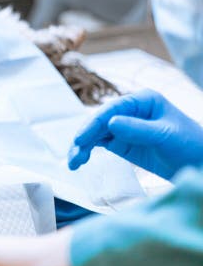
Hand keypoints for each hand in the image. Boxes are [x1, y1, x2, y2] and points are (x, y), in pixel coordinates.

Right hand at [68, 89, 202, 179]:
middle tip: (75, 157)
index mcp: (142, 101)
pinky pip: (99, 144)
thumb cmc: (190, 145)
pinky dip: (88, 151)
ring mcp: (124, 127)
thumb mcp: (165, 135)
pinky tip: (80, 161)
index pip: (112, 109)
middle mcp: (130, 111)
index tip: (81, 139)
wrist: (200, 164)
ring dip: (82, 147)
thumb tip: (109, 122)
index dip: (93, 123)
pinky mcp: (121, 143)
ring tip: (74, 164)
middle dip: (84, 138)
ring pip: (95, 134)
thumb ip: (137, 130)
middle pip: (98, 122)